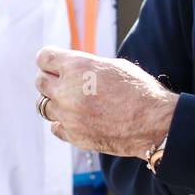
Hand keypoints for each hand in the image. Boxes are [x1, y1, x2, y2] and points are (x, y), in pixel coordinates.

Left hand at [34, 46, 175, 157]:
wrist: (155, 123)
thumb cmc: (140, 91)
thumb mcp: (113, 66)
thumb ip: (85, 66)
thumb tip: (70, 66)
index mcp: (77, 67)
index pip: (44, 58)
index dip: (49, 60)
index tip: (54, 63)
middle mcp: (67, 91)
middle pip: (40, 82)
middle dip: (50, 79)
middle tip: (63, 82)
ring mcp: (68, 115)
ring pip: (43, 106)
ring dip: (55, 102)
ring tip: (71, 101)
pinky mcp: (73, 136)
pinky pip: (55, 127)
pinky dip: (63, 122)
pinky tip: (77, 119)